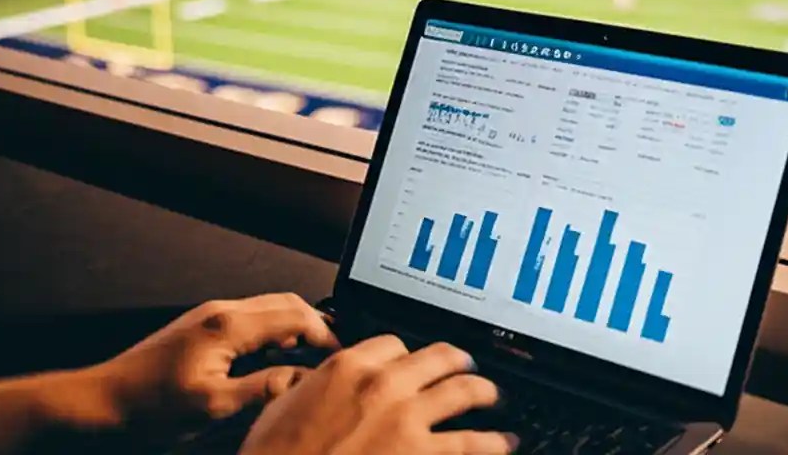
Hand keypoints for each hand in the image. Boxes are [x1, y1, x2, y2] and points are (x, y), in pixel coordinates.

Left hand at [91, 293, 338, 425]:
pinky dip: (273, 332)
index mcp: (228, 326)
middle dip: (316, 326)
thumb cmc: (149, 405)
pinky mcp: (203, 325)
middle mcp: (221, 312)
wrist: (104, 400)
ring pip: (270, 308)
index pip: (296, 315)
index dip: (326, 335)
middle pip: (287, 303)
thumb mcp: (213, 407)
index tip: (340, 356)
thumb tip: (302, 381)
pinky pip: (251, 318)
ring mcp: (211, 316)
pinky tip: (274, 358)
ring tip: (308, 359)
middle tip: (331, 355)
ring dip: (295, 329)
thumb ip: (264, 390)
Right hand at [239, 335, 517, 454]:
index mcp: (348, 367)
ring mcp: (408, 421)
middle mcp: (384, 385)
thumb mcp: (283, 408)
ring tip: (497, 399)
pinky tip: (504, 444)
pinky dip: (495, 443)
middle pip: (439, 357)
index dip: (405, 354)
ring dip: (487, 394)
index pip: (392, 343)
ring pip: (466, 391)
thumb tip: (321, 385)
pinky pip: (475, 445)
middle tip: (469, 368)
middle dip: (459, 361)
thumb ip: (312, 388)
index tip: (411, 363)